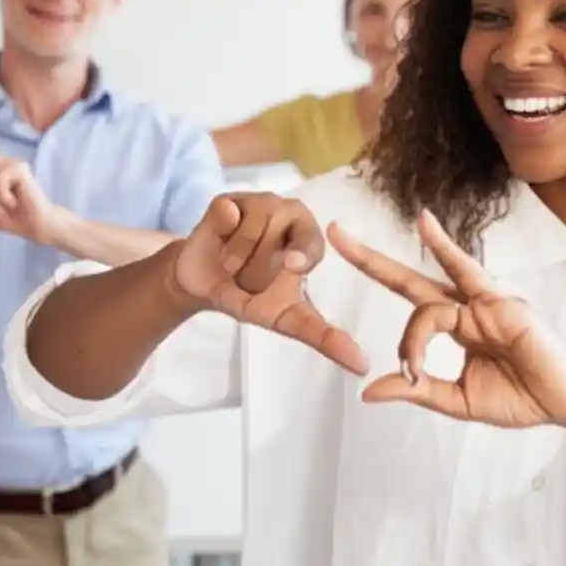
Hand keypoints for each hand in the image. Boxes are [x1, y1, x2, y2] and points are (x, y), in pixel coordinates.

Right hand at [170, 192, 368, 373]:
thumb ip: (324, 337)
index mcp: (310, 239)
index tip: (292, 266)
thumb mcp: (287, 319)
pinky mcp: (228, 199)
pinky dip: (219, 235)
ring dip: (235, 259)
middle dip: (255, 271)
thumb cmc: (251, 296)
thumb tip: (362, 366)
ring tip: (232, 264)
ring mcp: (259, 202)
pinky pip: (226, 214)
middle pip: (276, 240)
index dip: (302, 253)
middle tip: (248, 277)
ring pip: (249, 232)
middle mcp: (290, 213)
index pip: (312, 244)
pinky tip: (219, 241)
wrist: (203, 283)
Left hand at [329, 209, 565, 427]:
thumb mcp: (457, 400)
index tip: (407, 378)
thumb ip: (417, 391)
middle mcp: (466, 307)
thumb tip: (368, 391)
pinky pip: (464, 272)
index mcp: (459, 327)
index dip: (401, 343)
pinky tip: (424, 222)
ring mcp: (482, 300)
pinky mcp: (499, 301)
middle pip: (407, 279)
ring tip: (415, 368)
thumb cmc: (522, 398)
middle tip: (333, 232)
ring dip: (412, 337)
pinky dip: (442, 246)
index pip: (413, 312)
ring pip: (427, 300)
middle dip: (368, 258)